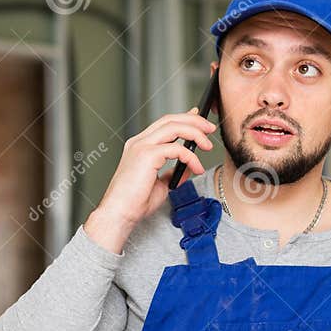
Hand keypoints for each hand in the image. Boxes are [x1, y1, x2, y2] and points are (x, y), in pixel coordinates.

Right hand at [84, 107, 215, 252]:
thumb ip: (172, 173)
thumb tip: (187, 168)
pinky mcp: (147, 155)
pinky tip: (197, 168)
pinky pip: (177, 149)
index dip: (183, 117)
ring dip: (195, 132)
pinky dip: (191, 157)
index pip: (164, 124)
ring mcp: (142, 146)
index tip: (198, 118)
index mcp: (139, 146)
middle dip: (193, 120)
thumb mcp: (160, 185)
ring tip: (208, 145)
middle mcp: (139, 142)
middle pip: (170, 119)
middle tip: (209, 128)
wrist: (120, 213)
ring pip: (174, 127)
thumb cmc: (134, 203)